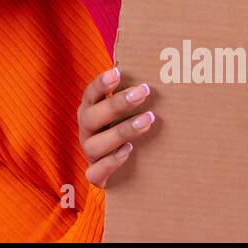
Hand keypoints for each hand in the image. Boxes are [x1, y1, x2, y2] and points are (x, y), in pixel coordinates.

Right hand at [77, 66, 155, 186]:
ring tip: (147, 120)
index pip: (91, 94)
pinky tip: (128, 151)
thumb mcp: (128, 113)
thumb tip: (160, 76)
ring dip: (121, 131)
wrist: (124, 172)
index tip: (118, 72)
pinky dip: (111, 162)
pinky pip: (95, 172)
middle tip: (143, 92)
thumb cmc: (128, 131)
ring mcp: (90, 153)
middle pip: (92, 116)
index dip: (102, 83)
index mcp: (91, 110)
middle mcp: (87, 130)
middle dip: (117, 103)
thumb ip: (135, 97)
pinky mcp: (95, 175)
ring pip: (95, 144)